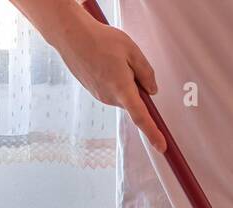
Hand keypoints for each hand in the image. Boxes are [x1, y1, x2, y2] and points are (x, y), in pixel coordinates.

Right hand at [52, 10, 165, 151]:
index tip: (162, 147)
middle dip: (137, 85)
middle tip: (126, 61)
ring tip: (111, 58)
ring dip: (124, 80)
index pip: (141, 117)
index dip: (153, 133)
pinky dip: (113, 78)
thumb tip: (152, 91)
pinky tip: (103, 61)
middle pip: (134, 100)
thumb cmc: (100, 40)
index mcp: (122, 89)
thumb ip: (146, 72)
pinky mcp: (93, 92)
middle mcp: (110, 97)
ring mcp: (100, 96)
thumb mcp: (132, 51)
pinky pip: (112, 89)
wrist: (70, 35)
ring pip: (122, 94)